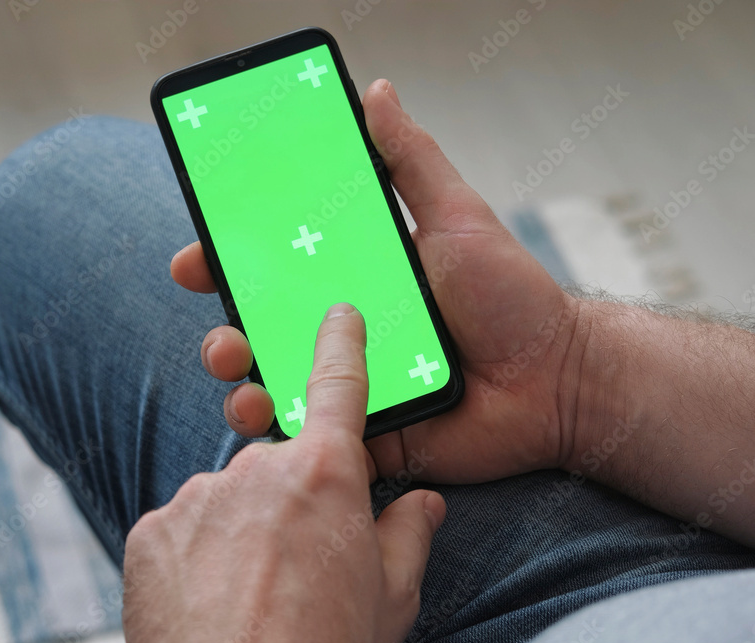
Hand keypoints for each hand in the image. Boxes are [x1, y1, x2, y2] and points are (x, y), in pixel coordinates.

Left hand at [121, 304, 445, 642]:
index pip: (338, 385)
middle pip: (280, 465)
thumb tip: (423, 502)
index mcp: (324, 473)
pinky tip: (211, 603)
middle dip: (292, 502)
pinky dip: (197, 556)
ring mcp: (198, 496)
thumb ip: (408, 534)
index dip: (342, 343)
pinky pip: (182, 529)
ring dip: (242, 532)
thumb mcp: (390, 596)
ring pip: (229, 500)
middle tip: (298, 565)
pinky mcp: (152, 529)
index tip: (338, 313)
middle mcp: (257, 468)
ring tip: (253, 595)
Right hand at [171, 79, 581, 483]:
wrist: (558, 379)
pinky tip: (272, 420)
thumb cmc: (512, 296)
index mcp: (355, 280)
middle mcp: (343, 334)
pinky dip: (282, 434)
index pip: (275, 270)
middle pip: (263, 333)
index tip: (197, 257)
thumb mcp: (457, 216)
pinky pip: (313, 438)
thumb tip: (375, 91)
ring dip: (240, 383)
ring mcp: (353, 386)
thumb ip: (412, 159)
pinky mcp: (367, 436)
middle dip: (222, 331)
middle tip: (222, 332)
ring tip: (241, 375)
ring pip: (275, 387)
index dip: (229, 264)